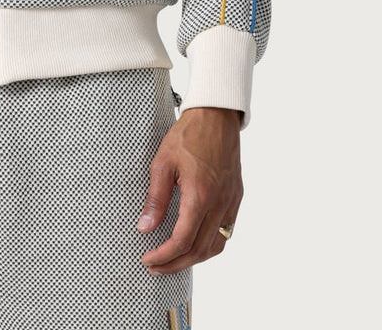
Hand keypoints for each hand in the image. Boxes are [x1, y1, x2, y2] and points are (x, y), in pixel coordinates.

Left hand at [136, 106, 242, 273]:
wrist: (216, 116)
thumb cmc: (189, 135)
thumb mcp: (163, 162)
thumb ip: (156, 198)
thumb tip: (145, 227)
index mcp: (201, 195)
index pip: (183, 240)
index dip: (164, 256)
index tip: (148, 259)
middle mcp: (220, 203)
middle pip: (199, 250)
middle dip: (175, 263)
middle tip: (155, 266)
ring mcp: (231, 202)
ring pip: (216, 245)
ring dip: (194, 258)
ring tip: (173, 260)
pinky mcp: (236, 198)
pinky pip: (226, 232)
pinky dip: (210, 245)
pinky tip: (195, 243)